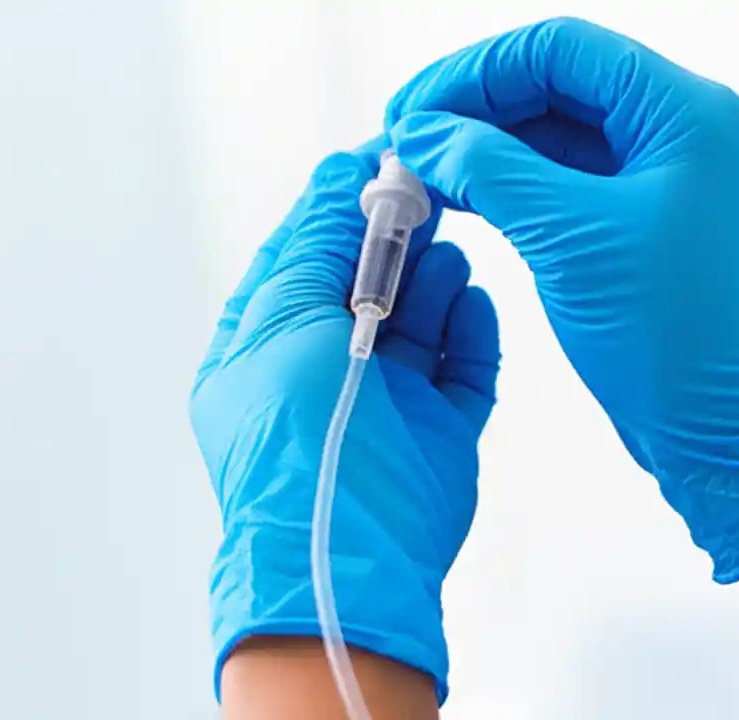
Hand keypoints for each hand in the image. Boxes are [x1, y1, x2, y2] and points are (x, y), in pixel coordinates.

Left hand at [190, 139, 498, 700]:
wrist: (352, 555)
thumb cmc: (298, 442)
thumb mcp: (287, 321)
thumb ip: (317, 244)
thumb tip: (337, 176)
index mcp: (265, 347)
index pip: (298, 256)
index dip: (335, 205)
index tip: (375, 158)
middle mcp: (324, 371)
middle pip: (365, 281)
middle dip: (393, 237)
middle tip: (426, 194)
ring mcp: (385, 403)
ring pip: (418, 318)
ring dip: (432, 279)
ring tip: (444, 255)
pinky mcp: (439, 431)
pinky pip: (465, 366)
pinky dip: (472, 329)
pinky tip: (473, 300)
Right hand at [385, 18, 738, 581]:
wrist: (719, 433)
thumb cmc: (671, 342)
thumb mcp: (568, 240)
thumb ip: (489, 168)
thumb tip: (423, 130)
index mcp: (686, 114)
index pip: (561, 50)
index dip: (474, 71)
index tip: (413, 108)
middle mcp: (684, 132)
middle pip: (558, 85)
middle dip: (475, 110)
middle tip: (406, 141)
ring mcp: (668, 178)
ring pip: (558, 134)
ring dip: (487, 148)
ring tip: (419, 172)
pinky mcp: (646, 223)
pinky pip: (568, 181)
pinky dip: (512, 185)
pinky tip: (458, 197)